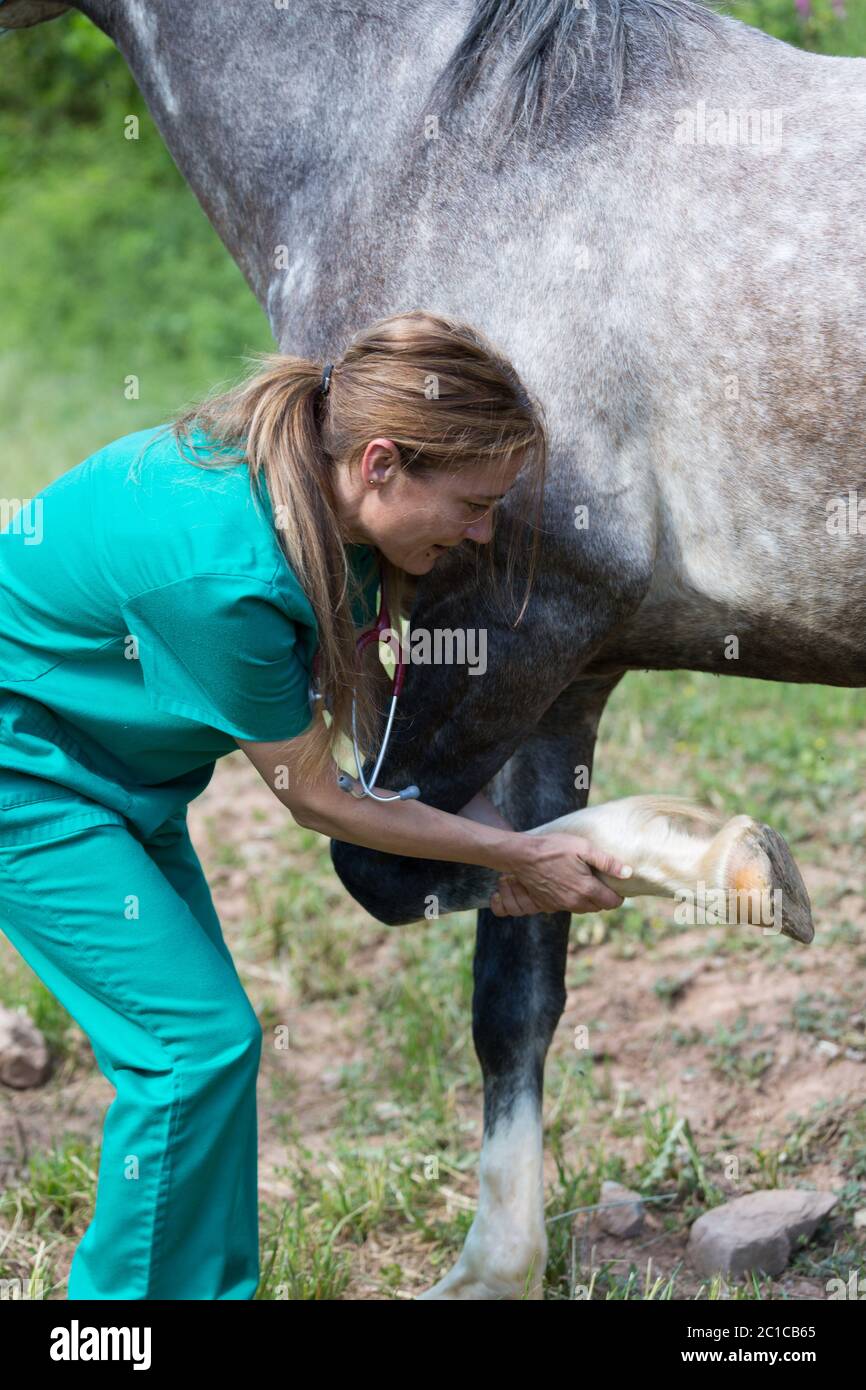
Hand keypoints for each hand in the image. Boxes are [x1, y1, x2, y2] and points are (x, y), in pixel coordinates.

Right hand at [488, 834, 631, 917]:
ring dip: (589, 900)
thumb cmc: (554, 848)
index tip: (618, 887)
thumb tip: (628, 873)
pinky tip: (571, 885)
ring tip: (589, 884)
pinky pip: (568, 906)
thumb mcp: (584, 848)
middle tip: (604, 883)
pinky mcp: (549, 904)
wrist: (522, 856)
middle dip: (604, 898)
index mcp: (586, 890)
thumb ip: (607, 862)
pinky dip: (574, 899)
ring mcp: (560, 905)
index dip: (618, 897)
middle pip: (598, 907)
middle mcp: (574, 902)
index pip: (611, 903)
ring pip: (583, 908)